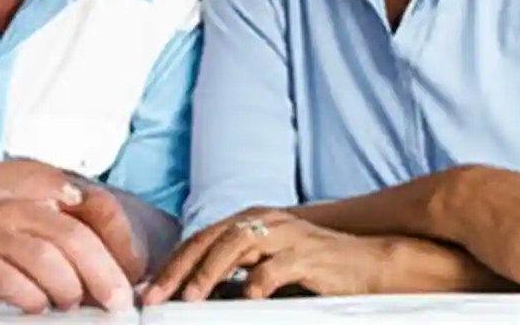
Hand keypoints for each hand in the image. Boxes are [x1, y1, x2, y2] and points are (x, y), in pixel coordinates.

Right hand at [0, 193, 141, 312]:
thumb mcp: (12, 240)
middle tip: (115, 303)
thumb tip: (91, 286)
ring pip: (47, 258)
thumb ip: (48, 253)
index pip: (81, 231)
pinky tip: (33, 306)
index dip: (108, 260)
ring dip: (66, 288)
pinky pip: (13, 281)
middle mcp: (13, 216)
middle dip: (101, 275)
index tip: (124, 290)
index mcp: (30, 209)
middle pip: (72, 241)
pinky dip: (31, 298)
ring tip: (66, 304)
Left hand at [142, 208, 392, 304]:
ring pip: (235, 248)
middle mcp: (263, 221)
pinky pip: (275, 268)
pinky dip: (256, 283)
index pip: (200, 239)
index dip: (172, 264)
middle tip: (157, 296)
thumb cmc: (315, 265)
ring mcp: (285, 235)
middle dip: (179, 270)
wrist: (368, 262)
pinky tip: (243, 298)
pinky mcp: (307, 254)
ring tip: (190, 297)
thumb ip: (236, 267)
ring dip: (208, 274)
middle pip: (209, 240)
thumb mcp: (269, 261)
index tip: (151, 290)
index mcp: (249, 221)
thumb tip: (193, 288)